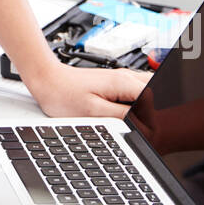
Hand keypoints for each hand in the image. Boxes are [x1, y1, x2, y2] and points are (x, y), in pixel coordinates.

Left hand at [24, 62, 151, 118]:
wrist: (48, 80)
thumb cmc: (64, 94)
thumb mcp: (94, 111)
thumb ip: (122, 115)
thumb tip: (144, 124)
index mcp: (123, 82)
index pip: (154, 98)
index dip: (154, 116)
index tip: (147, 127)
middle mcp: (125, 76)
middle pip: (156, 88)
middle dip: (156, 108)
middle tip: (145, 124)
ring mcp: (120, 78)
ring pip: (147, 88)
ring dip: (148, 103)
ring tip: (135, 118)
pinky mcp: (114, 82)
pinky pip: (136, 90)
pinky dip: (139, 101)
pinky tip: (129, 112)